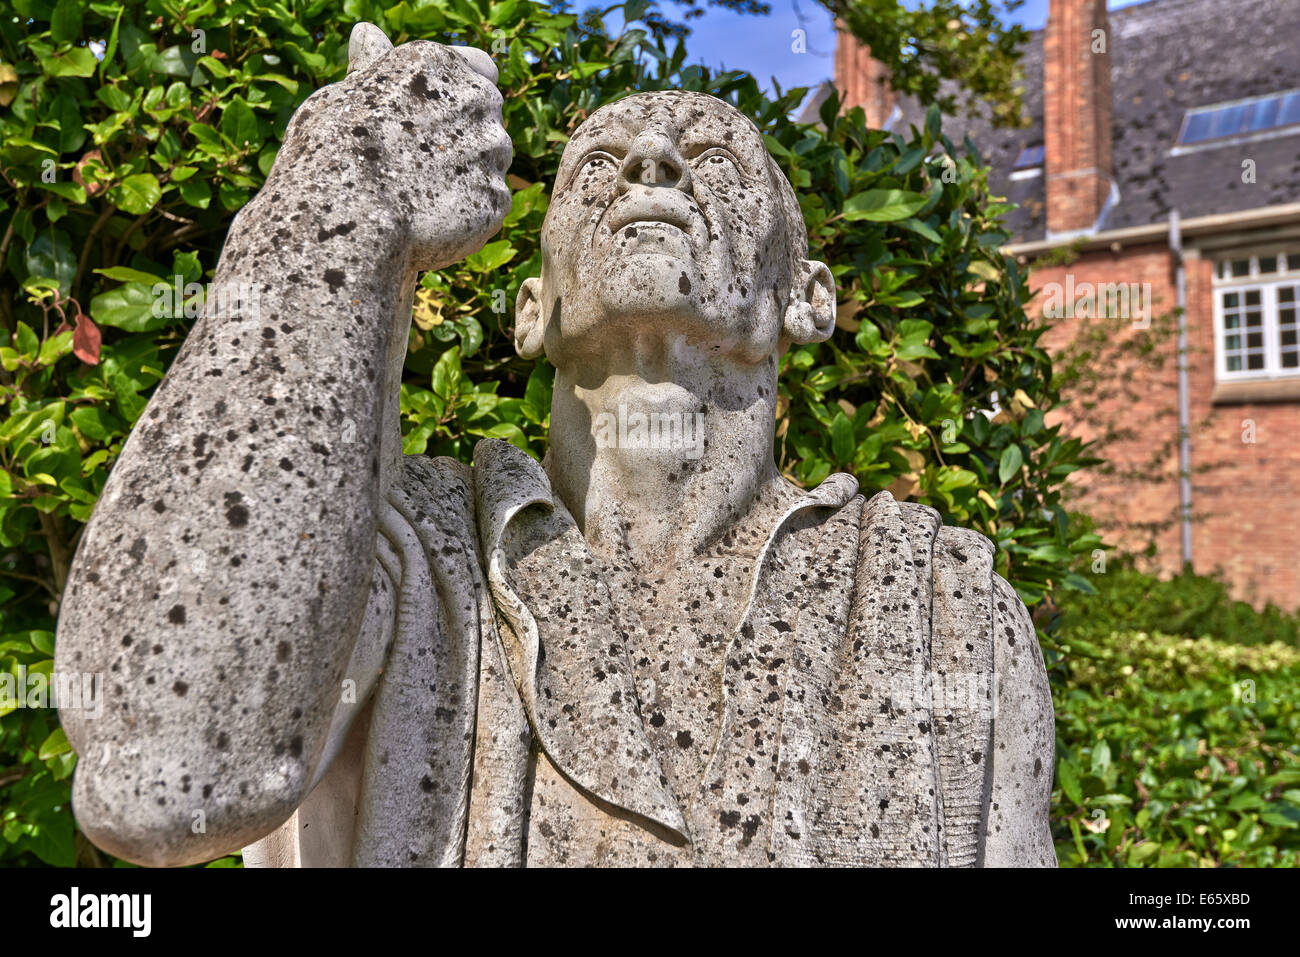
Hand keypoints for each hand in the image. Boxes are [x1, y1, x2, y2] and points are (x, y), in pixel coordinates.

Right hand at [281, 23, 512, 270]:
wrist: (349, 215)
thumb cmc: (331, 153)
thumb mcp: (342, 97)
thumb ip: (370, 68)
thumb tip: (368, 35)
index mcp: (437, 63)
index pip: (481, 68)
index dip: (461, 94)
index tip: (434, 121)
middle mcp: (476, 99)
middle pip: (488, 117)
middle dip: (465, 137)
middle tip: (418, 167)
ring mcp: (492, 150)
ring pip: (491, 162)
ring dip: (468, 176)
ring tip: (420, 197)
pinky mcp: (497, 196)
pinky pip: (489, 203)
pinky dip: (469, 214)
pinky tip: (432, 221)